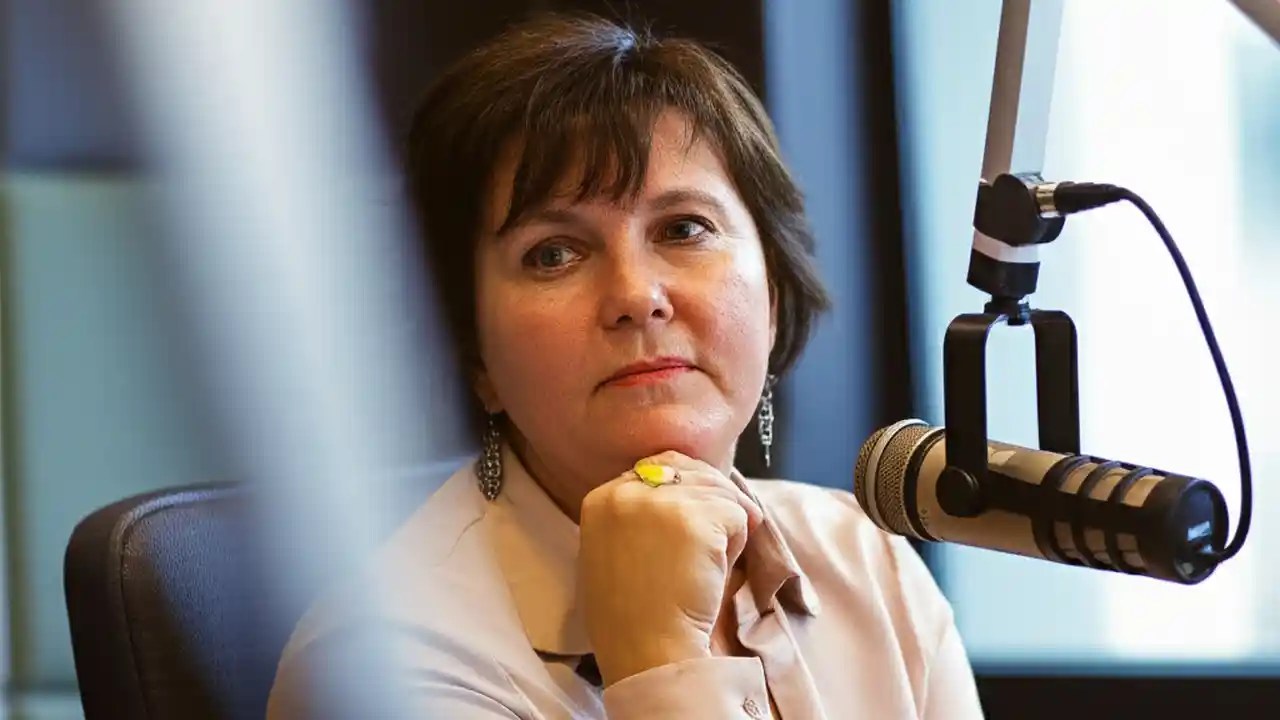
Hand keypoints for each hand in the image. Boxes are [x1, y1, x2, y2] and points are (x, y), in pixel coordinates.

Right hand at [578, 451, 763, 686]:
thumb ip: (637, 517)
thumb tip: (688, 492)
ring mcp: (660, 501)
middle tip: (717, 542)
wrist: (645, 654)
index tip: (692, 527)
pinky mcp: (695, 517)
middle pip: (691, 471)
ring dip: (727, 525)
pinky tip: (715, 572)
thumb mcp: (612, 553)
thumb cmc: (631, 619)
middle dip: (713, 500)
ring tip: (708, 566)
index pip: (656, 467)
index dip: (685, 494)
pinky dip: (738, 543)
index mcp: (600, 498)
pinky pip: (738, 514)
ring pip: (718, 490)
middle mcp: (625, 490)